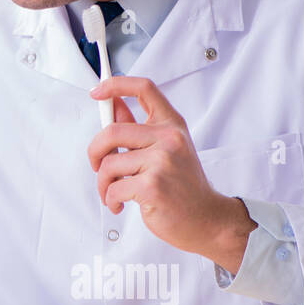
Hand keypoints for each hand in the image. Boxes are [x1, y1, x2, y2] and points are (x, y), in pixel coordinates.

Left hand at [87, 76, 255, 270]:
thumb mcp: (166, 149)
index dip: (115, 85)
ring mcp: (162, 162)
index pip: (144, 88)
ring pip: (109, 163)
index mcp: (172, 125)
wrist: (208, 219)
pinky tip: (120, 204)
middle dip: (94, 151)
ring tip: (113, 193)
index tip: (97, 93)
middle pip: (111, 131)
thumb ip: (138, 128)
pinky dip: (110, 199)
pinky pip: (114, 188)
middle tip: (96, 165)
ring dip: (103, 183)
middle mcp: (169, 139)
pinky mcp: (152, 186)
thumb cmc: (184, 186)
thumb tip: (114, 105)